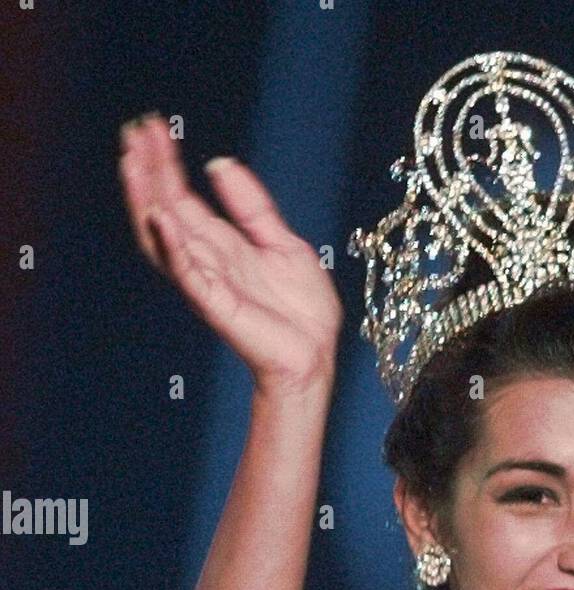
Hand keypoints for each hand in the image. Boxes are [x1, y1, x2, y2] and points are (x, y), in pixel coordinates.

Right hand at [118, 113, 342, 393]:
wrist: (317, 356)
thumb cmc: (302, 311)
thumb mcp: (281, 242)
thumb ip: (251, 207)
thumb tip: (220, 164)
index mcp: (221, 246)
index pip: (183, 197)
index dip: (167, 162)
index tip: (154, 126)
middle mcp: (207, 261)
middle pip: (165, 209)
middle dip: (149, 171)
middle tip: (133, 131)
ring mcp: (207, 283)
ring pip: (163, 237)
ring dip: (145, 200)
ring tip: (132, 164)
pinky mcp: (216, 305)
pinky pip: (187, 273)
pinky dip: (171, 246)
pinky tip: (160, 217)